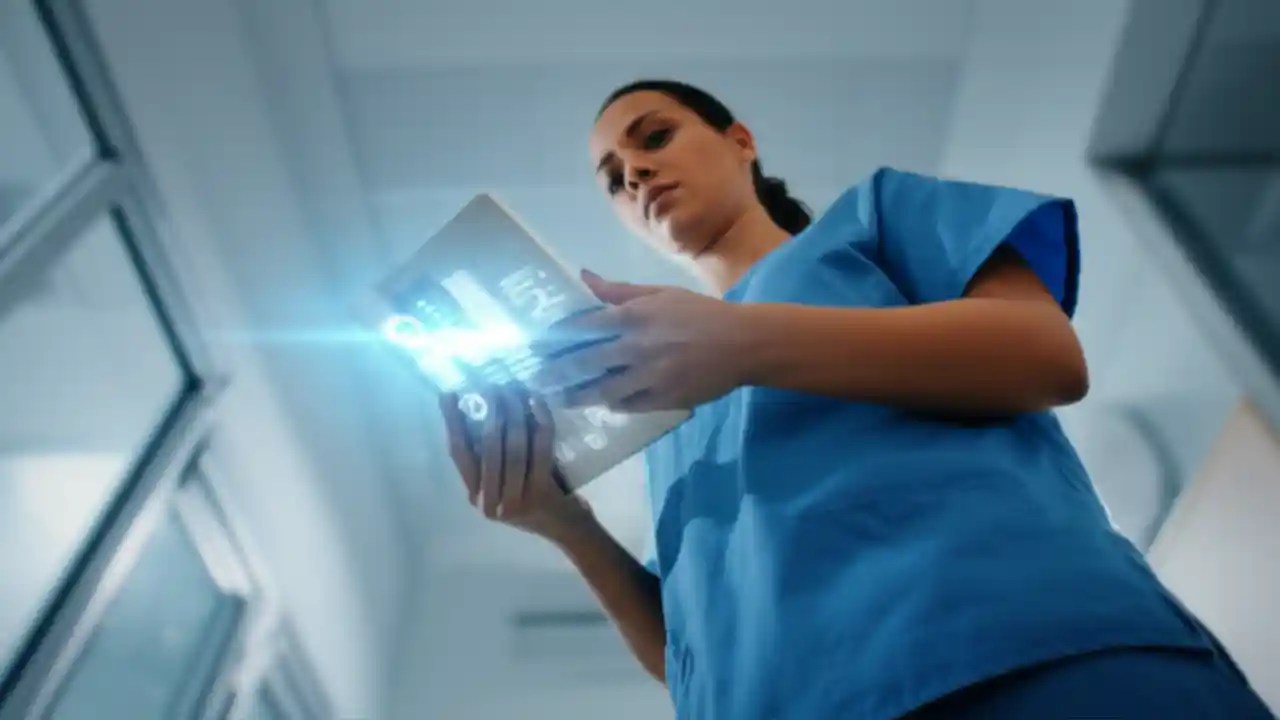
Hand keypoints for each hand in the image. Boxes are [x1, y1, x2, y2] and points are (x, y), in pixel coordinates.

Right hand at [438, 385, 594, 541]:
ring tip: (515, 389)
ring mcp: (514, 500)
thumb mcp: (506, 480)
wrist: (568, 529)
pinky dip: (539, 422)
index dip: (452, 422)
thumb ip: (492, 456)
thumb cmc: (536, 497)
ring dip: (514, 412)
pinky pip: (539, 449)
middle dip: (490, 410)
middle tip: (494, 385)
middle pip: (486, 447)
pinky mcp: (540, 494)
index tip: (449, 394)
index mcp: (475, 495)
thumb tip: (481, 408)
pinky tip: (537, 402)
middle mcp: (489, 502)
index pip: (458, 454)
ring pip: (513, 446)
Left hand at [530, 269, 751, 411]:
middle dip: (555, 372)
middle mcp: (636, 347)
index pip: (584, 327)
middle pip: (585, 362)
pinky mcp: (663, 399)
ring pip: (602, 390)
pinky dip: (612, 404)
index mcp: (635, 316)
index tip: (535, 344)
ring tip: (557, 399)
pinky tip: (600, 403)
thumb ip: (619, 290)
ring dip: (576, 395)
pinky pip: (628, 405)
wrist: (744, 344)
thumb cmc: (701, 314)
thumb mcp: (661, 293)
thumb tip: (583, 275)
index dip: (556, 337)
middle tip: (532, 380)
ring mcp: (649, 377)